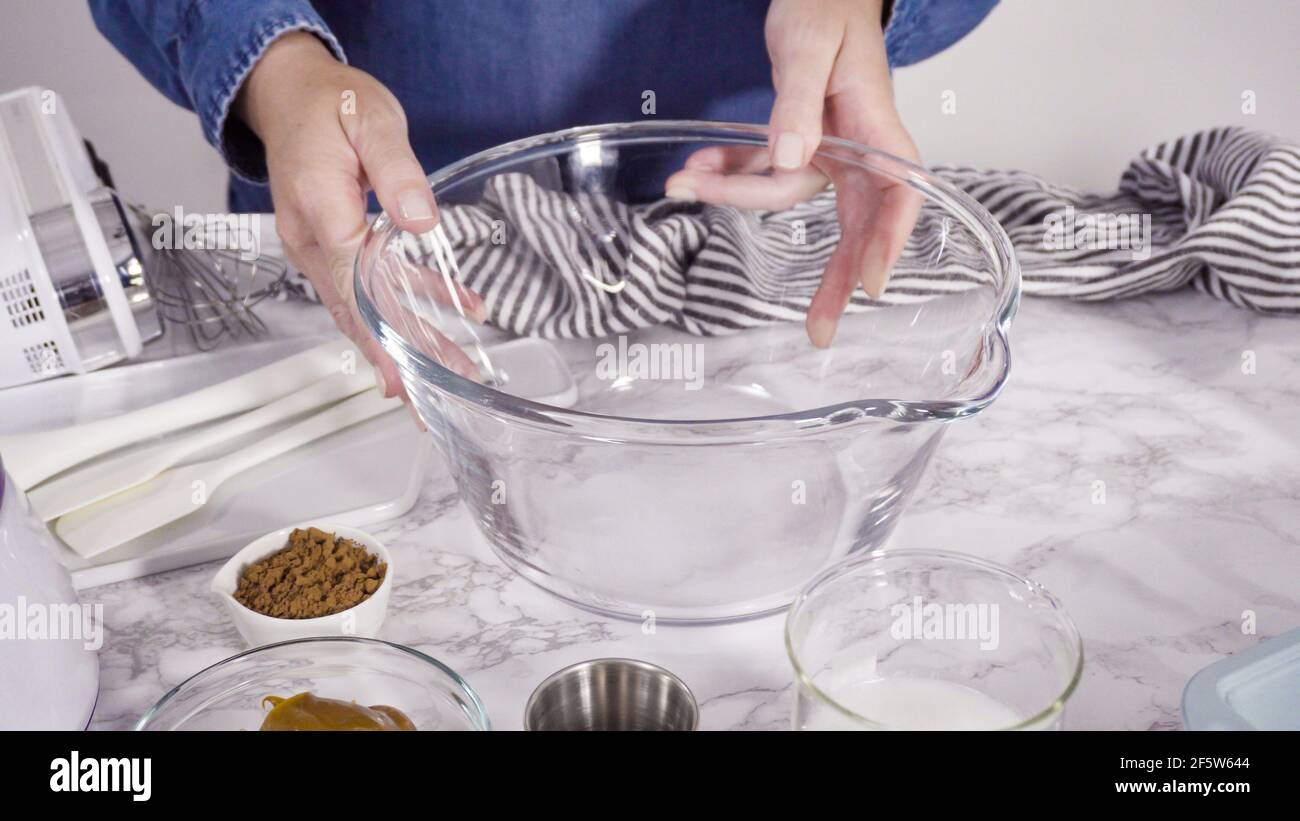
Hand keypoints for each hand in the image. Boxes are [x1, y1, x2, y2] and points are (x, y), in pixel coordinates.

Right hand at [236, 32, 481, 395]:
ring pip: (366, 307)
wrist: (288, 91)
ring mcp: (321, 246)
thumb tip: (421, 220)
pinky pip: (373, 284)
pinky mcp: (336, 244)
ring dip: (411, 340)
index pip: (352, 283)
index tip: (400, 374)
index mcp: (319, 208)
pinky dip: (414, 301)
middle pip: (357, 312)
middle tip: (428, 402)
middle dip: (396, 360)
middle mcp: (313, 238)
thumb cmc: (328, 102)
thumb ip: (397, 171)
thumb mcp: (371, 120)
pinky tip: (457, 307)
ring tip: (454, 370)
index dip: (380, 334)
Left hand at [666, 0, 921, 347]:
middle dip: (836, 278)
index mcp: (878, 127)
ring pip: (787, 195)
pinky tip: (696, 167)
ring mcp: (830, 152)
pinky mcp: (800, 146)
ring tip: (685, 181)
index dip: (889, 240)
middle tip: (819, 331)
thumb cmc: (826, 9)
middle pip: (858, 226)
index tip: (873, 283)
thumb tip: (793, 155)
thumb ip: (799, 102)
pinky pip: (764, 171)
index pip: (899, 192)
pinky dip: (729, 170)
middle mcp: (859, 149)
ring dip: (734, 193)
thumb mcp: (809, 48)